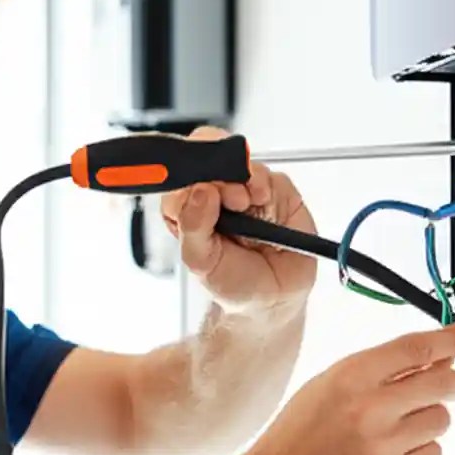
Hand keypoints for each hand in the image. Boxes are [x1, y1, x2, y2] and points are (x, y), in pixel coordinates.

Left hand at [161, 126, 317, 314]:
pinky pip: (268, 174)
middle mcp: (216, 192)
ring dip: (243, 181)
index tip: (197, 181)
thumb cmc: (232, 282)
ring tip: (246, 207)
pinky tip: (263, 205)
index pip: (179, 172)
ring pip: (239, 161)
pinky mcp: (275, 191)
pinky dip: (265, 186)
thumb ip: (192, 226)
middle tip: (227, 197)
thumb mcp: (201, 261)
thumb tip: (199, 192)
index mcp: (188, 205)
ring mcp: (245, 189)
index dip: (186, 170)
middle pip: (208, 153)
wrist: (272, 300)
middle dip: (217, 170)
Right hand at [219, 323, 454, 454]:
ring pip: (440, 420)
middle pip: (444, 382)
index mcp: (349, 376)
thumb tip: (434, 359)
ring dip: (430, 420)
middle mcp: (369, 408)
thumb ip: (379, 372)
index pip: (418, 347)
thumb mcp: (327, 387)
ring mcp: (382, 447)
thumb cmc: (296, 439)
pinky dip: (421, 452)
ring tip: (398, 431)